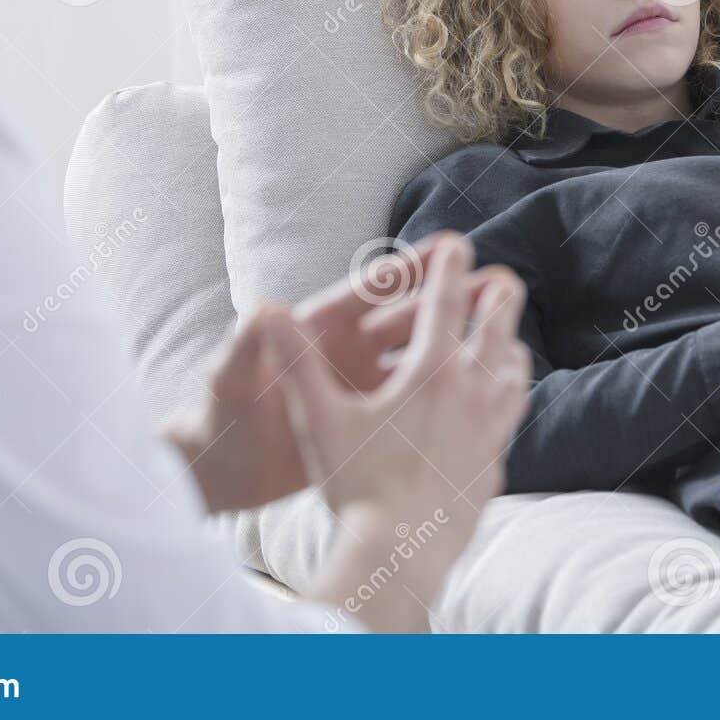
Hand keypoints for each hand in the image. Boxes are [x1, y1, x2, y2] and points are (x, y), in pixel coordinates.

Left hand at [168, 233, 515, 512]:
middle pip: (406, 318)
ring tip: (502, 332)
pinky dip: (444, 393)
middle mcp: (344, 353)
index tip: (449, 246)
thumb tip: (262, 309)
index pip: (369, 292)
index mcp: (316, 331)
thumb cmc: (217, 420)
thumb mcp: (229, 379)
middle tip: (497, 281)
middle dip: (450, 298)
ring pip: (417, 357)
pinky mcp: (364, 421)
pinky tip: (480, 393)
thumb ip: (244, 345)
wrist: (218, 472)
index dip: (408, 269)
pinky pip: (412, 401)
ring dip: (456, 343)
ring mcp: (358, 386)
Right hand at [273, 233, 530, 533]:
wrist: (400, 557)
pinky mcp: (497, 461)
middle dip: (496, 294)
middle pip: (500, 323)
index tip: (456, 240)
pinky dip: (506, 391)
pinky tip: (493, 400)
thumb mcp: (318, 419)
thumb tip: (264, 310)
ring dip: (506, 342)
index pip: (448, 299)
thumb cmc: (356, 486)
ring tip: (497, 338)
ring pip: (515, 366)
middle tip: (493, 280)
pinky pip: (512, 412)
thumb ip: (294, 361)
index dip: (450, 263)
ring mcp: (492, 427)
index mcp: (432, 370)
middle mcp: (473, 391)